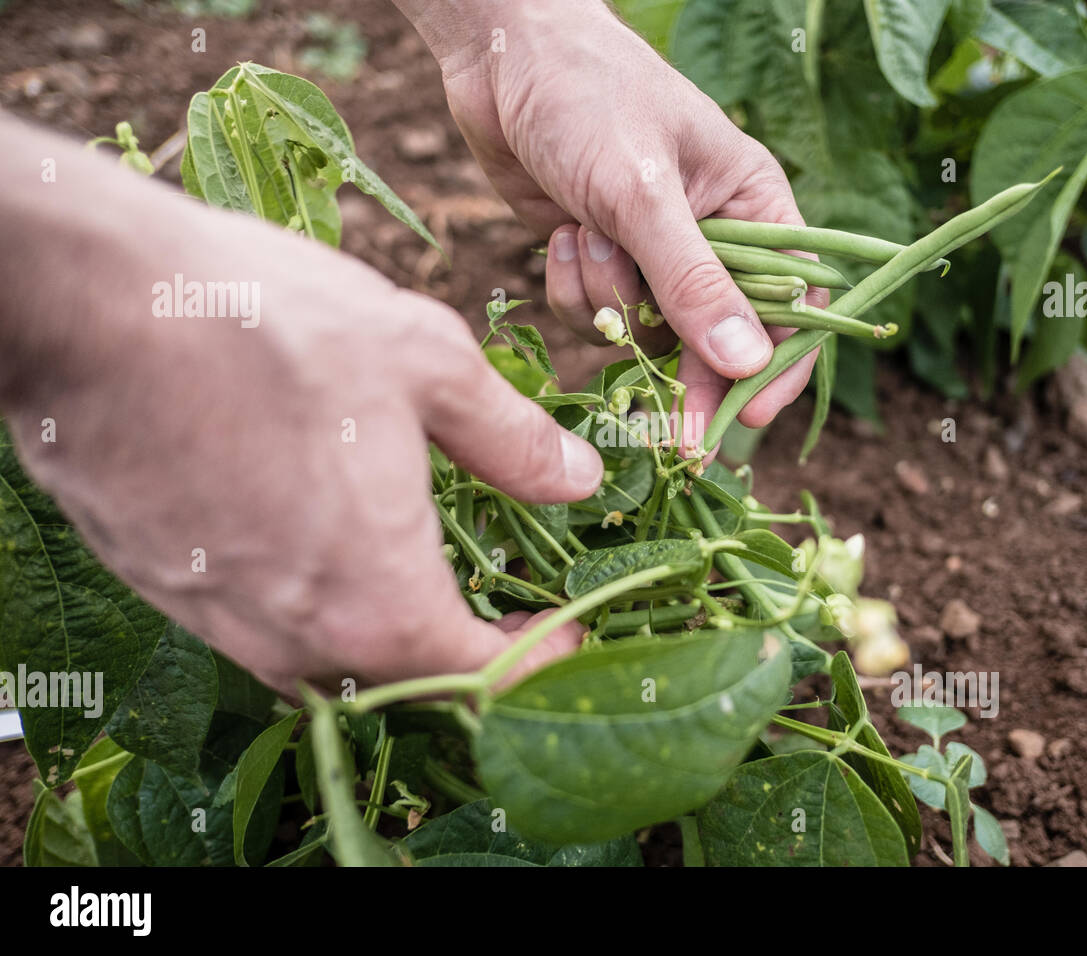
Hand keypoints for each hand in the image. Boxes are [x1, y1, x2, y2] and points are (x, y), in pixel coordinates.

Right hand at [0, 121, 603, 694]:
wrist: (90, 306)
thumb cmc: (267, 327)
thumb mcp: (428, 365)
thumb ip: (512, 439)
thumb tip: (578, 478)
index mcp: (382, 603)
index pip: (487, 673)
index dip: (541, 656)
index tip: (566, 631)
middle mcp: (298, 640)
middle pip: (406, 679)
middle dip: (463, 647)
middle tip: (500, 600)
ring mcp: (221, 622)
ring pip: (327, 656)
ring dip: (382, 623)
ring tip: (412, 559)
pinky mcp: (166, 587)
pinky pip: (259, 622)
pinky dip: (309, 596)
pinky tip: (316, 527)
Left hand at [397, 0, 827, 454]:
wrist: (498, 54)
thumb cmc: (590, 97)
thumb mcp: (645, 193)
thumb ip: (694, 282)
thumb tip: (749, 363)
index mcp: (754, 206)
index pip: (793, 302)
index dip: (778, 365)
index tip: (748, 415)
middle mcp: (712, 236)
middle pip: (719, 338)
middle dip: (688, 377)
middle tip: (673, 442)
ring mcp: (651, 253)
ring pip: (646, 333)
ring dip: (610, 305)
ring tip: (584, 237)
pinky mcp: (601, 262)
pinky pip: (597, 317)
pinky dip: (575, 290)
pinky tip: (561, 236)